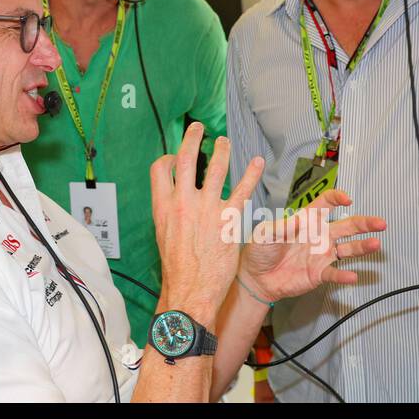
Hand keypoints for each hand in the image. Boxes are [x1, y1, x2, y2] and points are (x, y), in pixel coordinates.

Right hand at [150, 123, 264, 317]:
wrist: (191, 289)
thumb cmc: (177, 267)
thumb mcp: (163, 234)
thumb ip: (170, 212)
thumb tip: (176, 199)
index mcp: (163, 205)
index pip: (161, 168)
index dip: (168, 157)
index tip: (176, 156)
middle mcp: (183, 202)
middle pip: (186, 159)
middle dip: (192, 138)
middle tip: (198, 128)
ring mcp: (206, 208)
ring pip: (215, 168)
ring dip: (221, 151)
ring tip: (223, 142)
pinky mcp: (229, 219)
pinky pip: (243, 189)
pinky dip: (252, 173)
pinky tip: (258, 163)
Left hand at [238, 189, 384, 303]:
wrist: (256, 277)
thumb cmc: (259, 251)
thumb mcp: (265, 233)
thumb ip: (280, 227)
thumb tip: (296, 220)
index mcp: (306, 221)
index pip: (326, 204)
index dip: (337, 198)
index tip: (347, 198)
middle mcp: (318, 236)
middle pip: (346, 226)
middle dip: (363, 223)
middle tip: (379, 222)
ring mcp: (321, 255)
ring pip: (347, 248)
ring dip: (362, 247)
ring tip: (375, 244)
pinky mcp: (319, 273)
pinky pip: (335, 274)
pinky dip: (344, 275)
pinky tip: (353, 275)